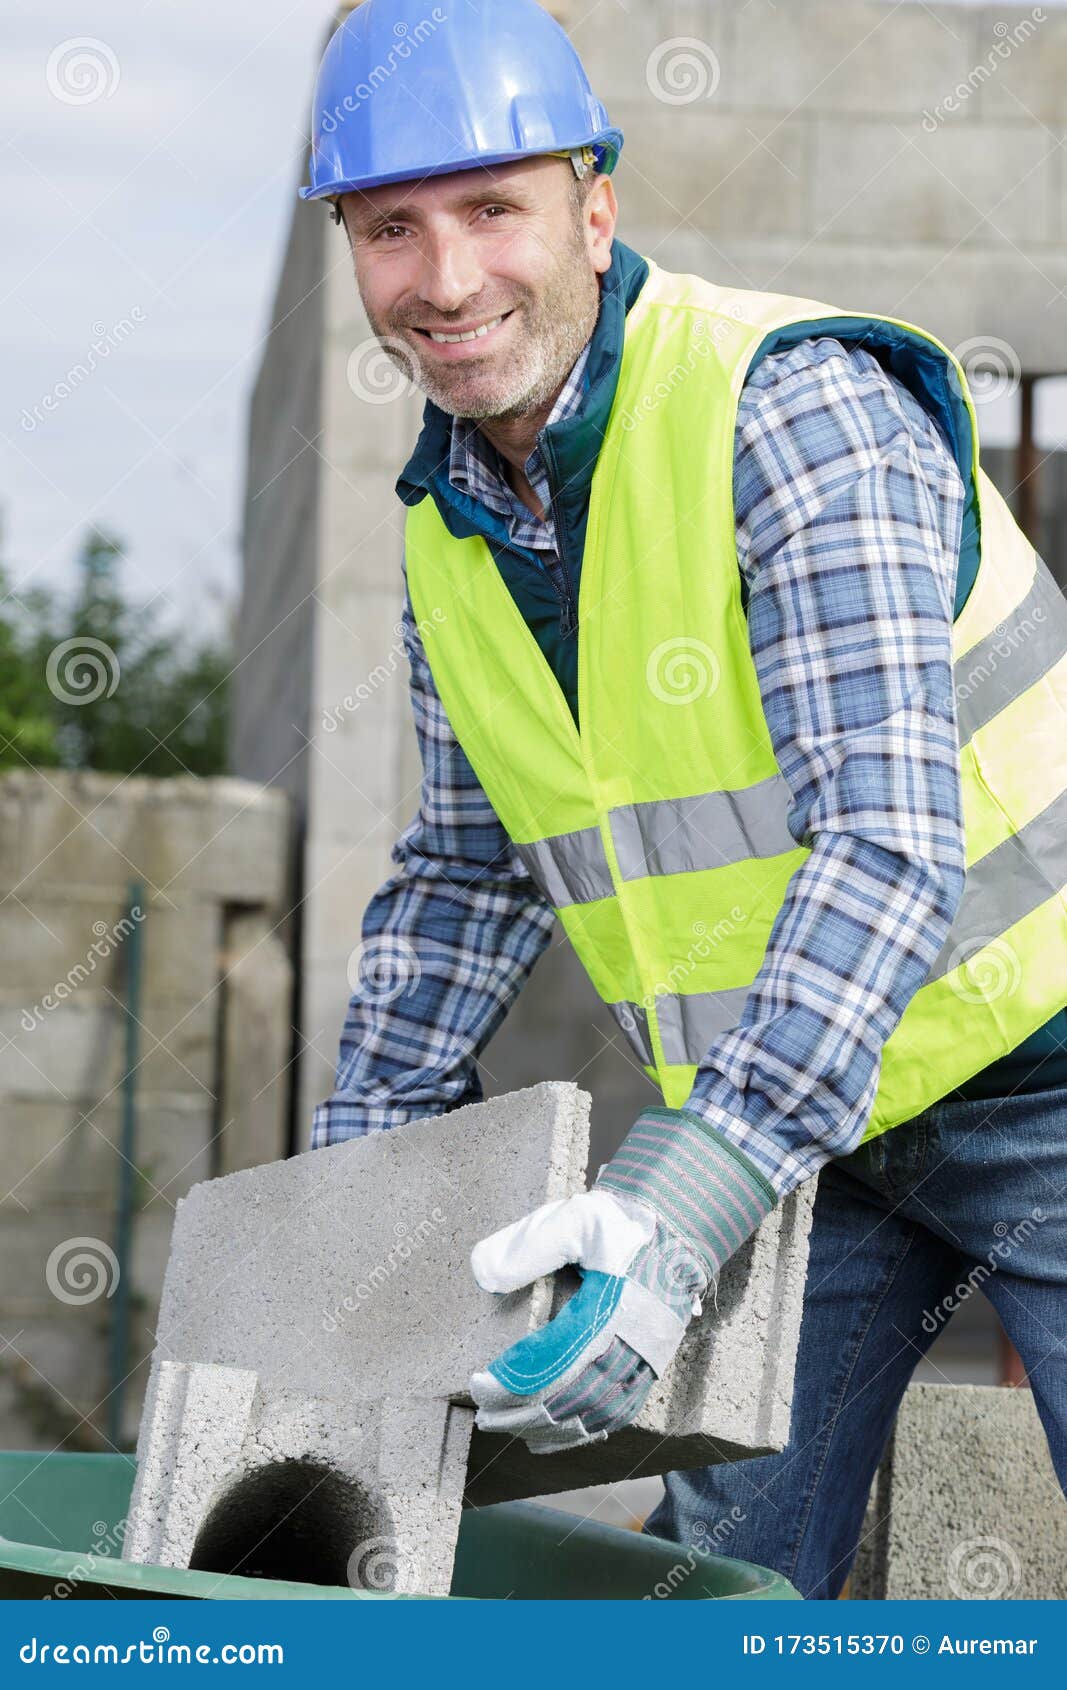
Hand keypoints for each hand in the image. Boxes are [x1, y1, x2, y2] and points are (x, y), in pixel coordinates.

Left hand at [467, 1106, 775, 1453]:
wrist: (678, 1227)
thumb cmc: (620, 1222)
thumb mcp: (574, 1219)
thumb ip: (529, 1245)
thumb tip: (481, 1274)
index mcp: (612, 1307)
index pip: (555, 1359)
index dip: (515, 1378)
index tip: (480, 1383)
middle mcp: (633, 1341)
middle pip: (573, 1396)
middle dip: (524, 1412)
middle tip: (484, 1415)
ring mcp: (646, 1358)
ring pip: (596, 1411)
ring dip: (550, 1428)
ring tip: (512, 1429)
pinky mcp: (651, 1365)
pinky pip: (619, 1411)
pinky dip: (585, 1431)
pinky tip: (556, 1436)